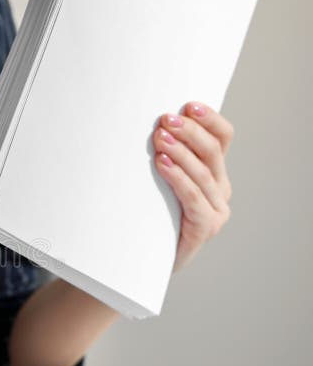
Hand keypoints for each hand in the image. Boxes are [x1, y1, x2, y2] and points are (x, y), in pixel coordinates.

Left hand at [152, 102, 233, 271]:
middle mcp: (221, 190)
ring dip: (181, 152)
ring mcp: (217, 210)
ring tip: (160, 138)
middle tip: (165, 119)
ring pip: (203, 173)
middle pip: (213, 152)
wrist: (144, 261)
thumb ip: (162, 156)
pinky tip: (162, 164)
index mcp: (215, 173)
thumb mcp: (157, 181)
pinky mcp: (206, 228)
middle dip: (189, 132)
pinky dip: (178, 178)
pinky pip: (194, 198)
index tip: (189, 104)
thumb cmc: (148, 216)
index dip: (209, 119)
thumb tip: (147, 124)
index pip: (223, 138)